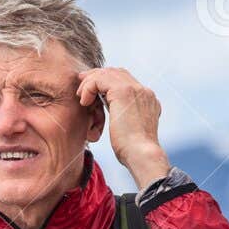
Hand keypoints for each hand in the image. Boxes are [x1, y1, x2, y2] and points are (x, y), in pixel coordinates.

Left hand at [75, 67, 169, 190]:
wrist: (141, 155)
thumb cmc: (133, 152)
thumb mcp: (131, 132)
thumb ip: (126, 120)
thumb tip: (118, 122)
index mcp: (147, 100)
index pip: (126, 81)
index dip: (107, 82)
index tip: (91, 92)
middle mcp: (144, 91)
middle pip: (117, 72)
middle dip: (97, 76)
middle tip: (81, 86)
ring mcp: (136, 89)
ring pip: (108, 73)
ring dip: (90, 82)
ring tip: (81, 96)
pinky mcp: (123, 92)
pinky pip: (100, 79)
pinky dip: (89, 87)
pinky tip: (84, 101)